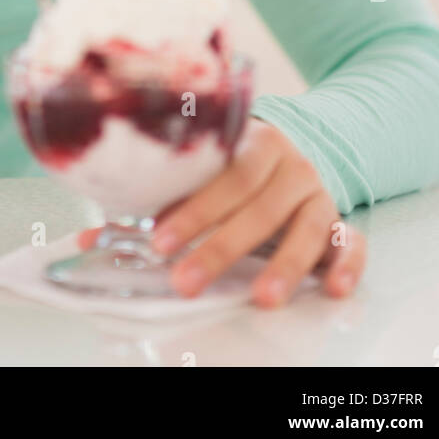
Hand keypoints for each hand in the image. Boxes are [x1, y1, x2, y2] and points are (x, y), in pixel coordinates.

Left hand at [77, 119, 366, 306]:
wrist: (296, 144)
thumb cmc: (234, 166)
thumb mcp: (201, 170)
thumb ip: (157, 199)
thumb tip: (86, 240)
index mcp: (253, 141)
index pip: (226, 174)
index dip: (195, 209)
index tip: (160, 240)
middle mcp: (289, 164)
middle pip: (259, 205)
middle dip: (221, 245)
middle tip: (186, 280)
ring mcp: (317, 192)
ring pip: (307, 227)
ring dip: (285, 264)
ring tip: (260, 297)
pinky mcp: (338, 219)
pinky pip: (351, 240)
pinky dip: (347, 263)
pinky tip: (333, 289)